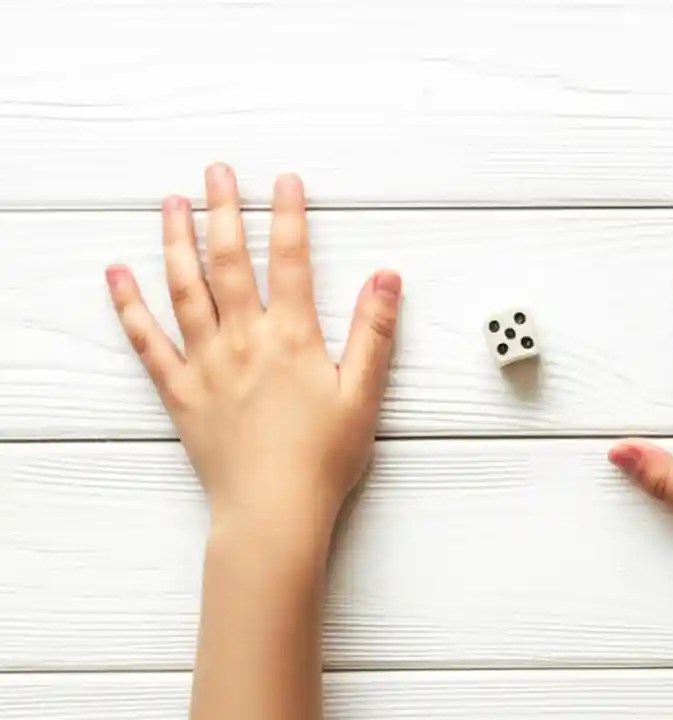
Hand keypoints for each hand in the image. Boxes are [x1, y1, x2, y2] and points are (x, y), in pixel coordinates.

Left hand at [105, 164, 401, 543]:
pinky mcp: (179, 391)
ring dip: (176, 241)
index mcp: (292, 338)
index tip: (284, 181)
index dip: (288, 216)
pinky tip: (119, 277)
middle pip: (230, 261)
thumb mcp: (363, 395)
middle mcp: (243, 340)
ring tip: (170, 204)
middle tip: (216, 172)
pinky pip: (148, 341)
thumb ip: (374, 334)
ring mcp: (205, 363)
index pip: (291, 261)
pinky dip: (130, 307)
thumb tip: (387, 279)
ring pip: (185, 289)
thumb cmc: (322, 459)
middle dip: (224, 211)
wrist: (272, 512)